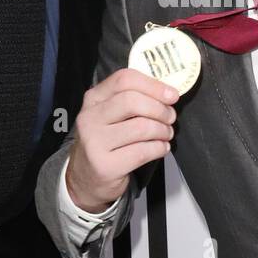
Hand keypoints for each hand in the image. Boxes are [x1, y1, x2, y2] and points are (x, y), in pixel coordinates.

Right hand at [65, 68, 177, 211]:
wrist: (86, 178)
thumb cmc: (106, 142)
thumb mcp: (110, 115)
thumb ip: (132, 99)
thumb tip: (166, 93)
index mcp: (93, 99)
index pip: (124, 79)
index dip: (153, 85)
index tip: (172, 95)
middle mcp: (89, 118)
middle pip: (132, 101)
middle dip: (160, 109)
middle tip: (170, 117)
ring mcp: (95, 142)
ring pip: (141, 127)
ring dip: (162, 130)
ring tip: (166, 134)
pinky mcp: (105, 165)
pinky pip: (143, 151)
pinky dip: (159, 148)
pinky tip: (161, 148)